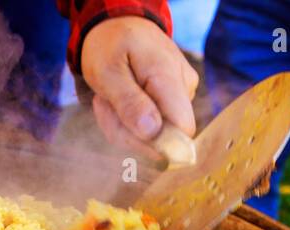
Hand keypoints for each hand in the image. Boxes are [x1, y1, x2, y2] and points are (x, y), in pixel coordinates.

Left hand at [80, 16, 197, 156]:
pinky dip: (127, 120)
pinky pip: (152, 126)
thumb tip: (153, 132)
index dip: (154, 142)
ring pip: (154, 135)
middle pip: (163, 137)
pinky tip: (118, 100)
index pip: (182, 129)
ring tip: (109, 99)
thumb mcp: (107, 73)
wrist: (117, 26)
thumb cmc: (110, 46)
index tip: (121, 126)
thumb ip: (129, 103)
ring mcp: (182, 93)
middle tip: (105, 105)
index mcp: (170, 78)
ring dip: (122, 125)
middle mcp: (185, 87)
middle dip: (126, 131)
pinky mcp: (174, 100)